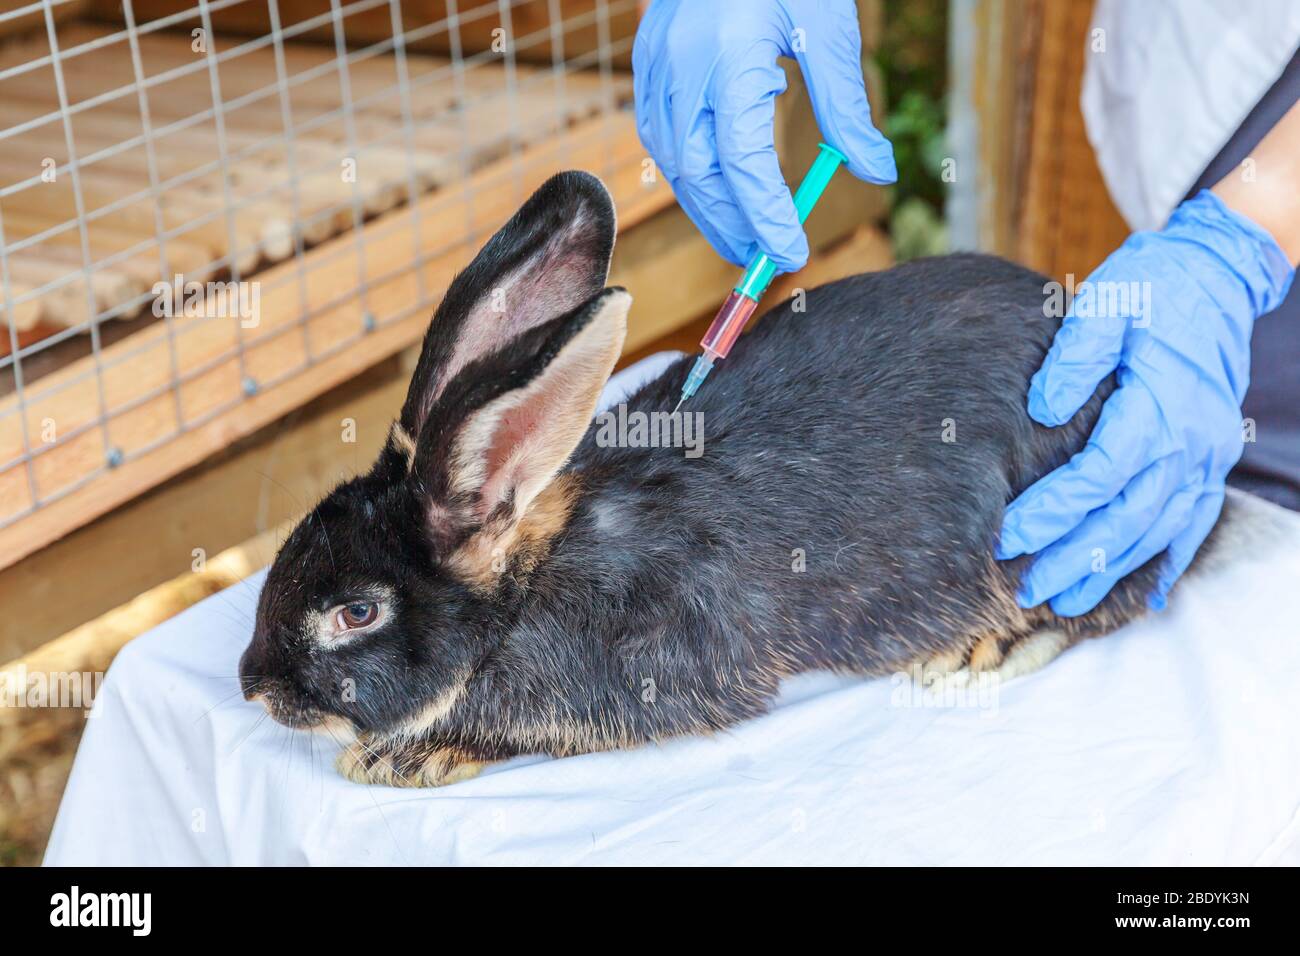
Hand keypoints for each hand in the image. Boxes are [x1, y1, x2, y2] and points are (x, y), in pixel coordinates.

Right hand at [632, 0, 895, 270]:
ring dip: (707, 205)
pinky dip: (690, 171)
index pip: (744, 165)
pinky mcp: (646, 64)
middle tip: (767, 259)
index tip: (791, 255)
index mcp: (728, 60)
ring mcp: (654, 68)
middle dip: (732, 225)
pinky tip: (717, 187)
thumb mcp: (828, 29)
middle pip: (699, 176)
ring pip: (672, 163)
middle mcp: (681, 71)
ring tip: (743, 235)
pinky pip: (660, 136)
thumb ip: (847, 107)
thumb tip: (875, 171)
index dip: (766, 218)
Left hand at [997, 190, 1294, 615]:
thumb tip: (1040, 411)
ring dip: (1112, 572)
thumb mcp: (1107, 305)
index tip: (1004, 536)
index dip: (1050, 513)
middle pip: (1126, 519)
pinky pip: (1193, 523)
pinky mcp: (1211, 459)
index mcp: (1159, 407)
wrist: (1219, 275)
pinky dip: (1168, 561)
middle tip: (1024, 591)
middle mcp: (1189, 443)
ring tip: (1065, 604)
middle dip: (1073, 560)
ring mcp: (1206, 456)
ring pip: (1158, 531)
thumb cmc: (1154, 288)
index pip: (1097, 477)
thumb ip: (1073, 359)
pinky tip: (1145, 597)